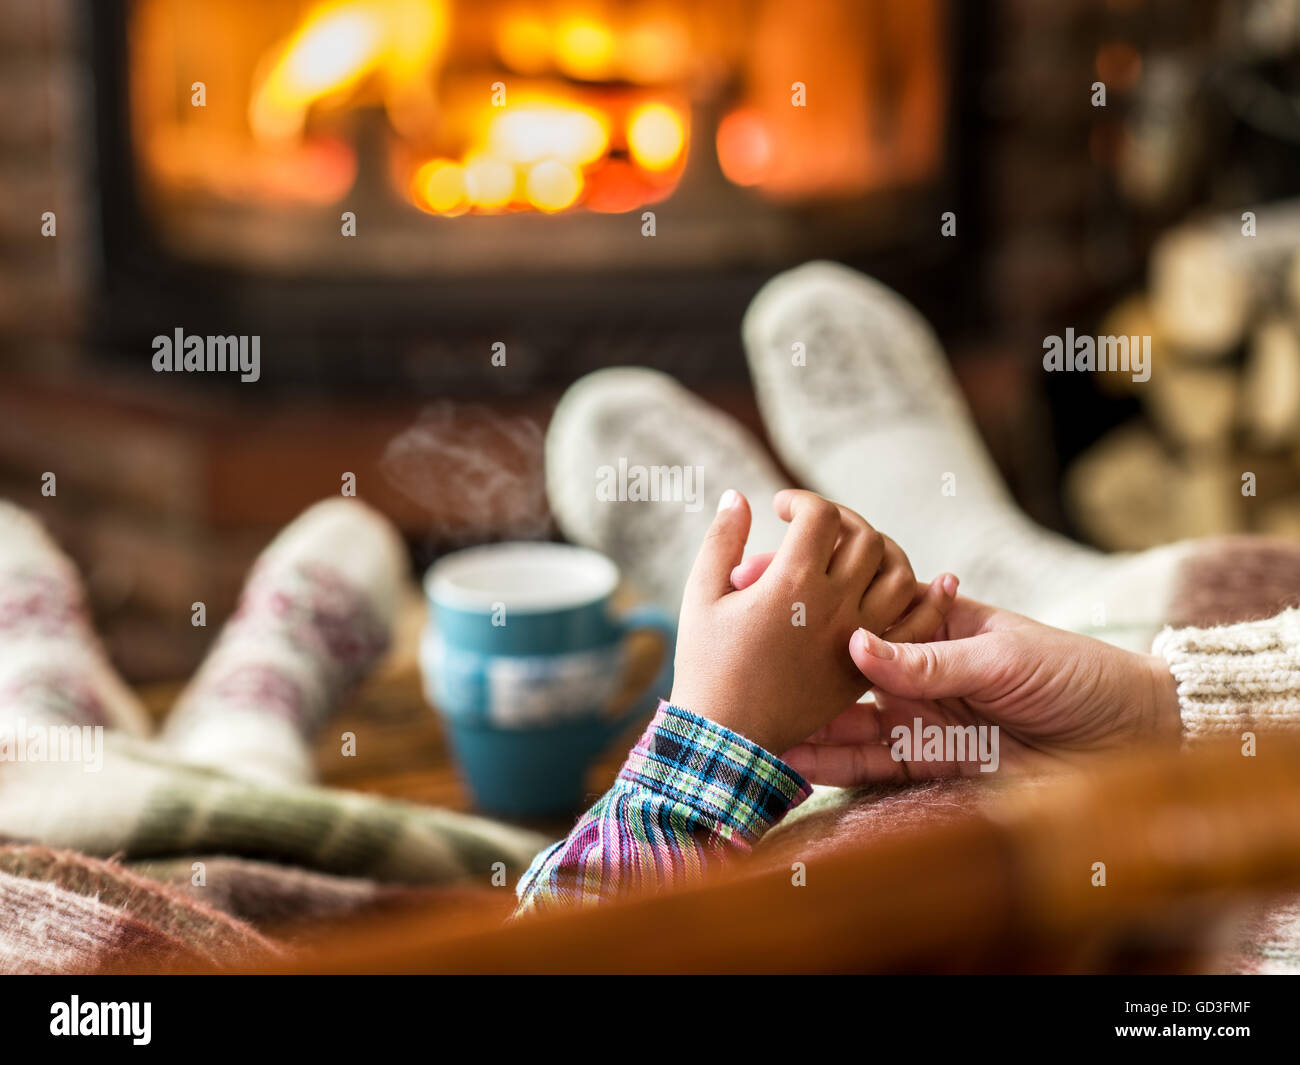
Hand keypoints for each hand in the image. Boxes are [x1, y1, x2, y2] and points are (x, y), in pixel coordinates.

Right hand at [669, 488, 955, 754]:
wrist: (728, 752)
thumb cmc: (702, 672)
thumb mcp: (700, 603)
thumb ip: (720, 544)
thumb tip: (738, 495)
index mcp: (792, 583)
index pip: (821, 517)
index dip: (802, 500)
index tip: (781, 508)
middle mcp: (836, 607)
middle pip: (863, 539)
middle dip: (840, 521)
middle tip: (814, 527)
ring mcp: (861, 641)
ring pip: (898, 575)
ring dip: (884, 552)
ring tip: (859, 550)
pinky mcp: (872, 673)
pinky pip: (915, 630)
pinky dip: (931, 602)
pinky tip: (938, 584)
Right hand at [781, 597, 1183, 783]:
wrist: (1132, 739)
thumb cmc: (1076, 675)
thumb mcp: (1003, 656)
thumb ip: (928, 659)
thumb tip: (857, 647)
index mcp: (936, 622)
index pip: (862, 607)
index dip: (815, 598)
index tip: (765, 582)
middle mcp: (919, 667)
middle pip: (841, 665)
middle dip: (792, 662)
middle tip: (739, 659)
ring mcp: (920, 714)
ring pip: (845, 716)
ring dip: (801, 718)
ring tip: (751, 718)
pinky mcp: (929, 760)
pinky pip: (870, 761)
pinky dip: (832, 763)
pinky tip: (791, 759)